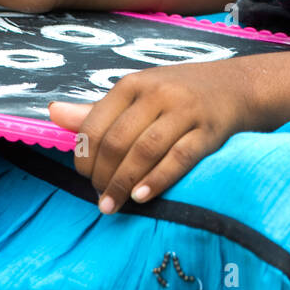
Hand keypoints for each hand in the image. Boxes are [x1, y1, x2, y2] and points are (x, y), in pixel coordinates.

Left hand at [49, 58, 253, 210]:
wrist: (236, 86)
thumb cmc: (178, 93)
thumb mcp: (137, 94)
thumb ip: (96, 110)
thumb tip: (53, 113)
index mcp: (133, 84)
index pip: (96, 124)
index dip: (85, 156)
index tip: (84, 178)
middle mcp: (157, 93)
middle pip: (118, 140)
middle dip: (103, 175)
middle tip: (100, 198)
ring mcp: (185, 110)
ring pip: (145, 150)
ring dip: (124, 183)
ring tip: (113, 205)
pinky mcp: (209, 130)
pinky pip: (179, 158)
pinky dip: (157, 179)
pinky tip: (142, 196)